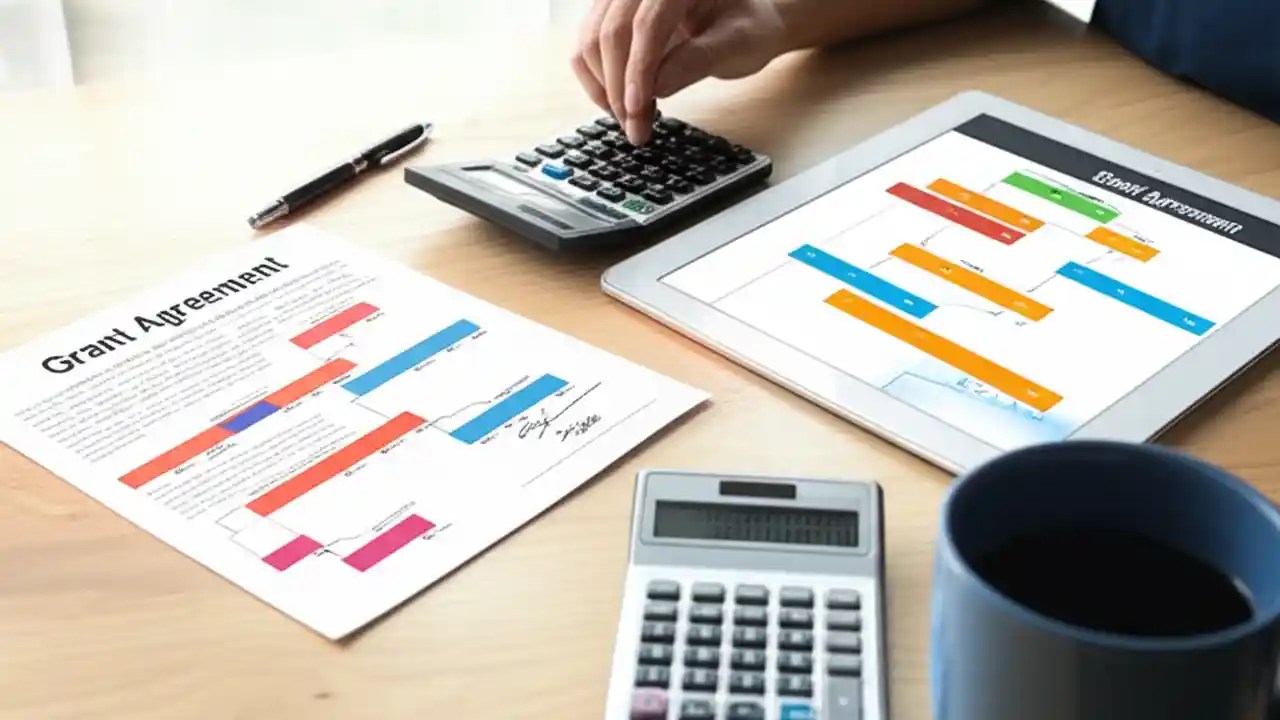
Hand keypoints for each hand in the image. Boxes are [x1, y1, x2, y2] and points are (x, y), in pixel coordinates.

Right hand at [571, 0, 787, 144]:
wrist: (750, 16)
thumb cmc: (750, 26)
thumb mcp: (737, 44)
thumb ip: (697, 61)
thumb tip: (654, 87)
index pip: (648, 23)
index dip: (638, 69)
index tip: (636, 110)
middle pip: (612, 32)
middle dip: (618, 88)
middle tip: (635, 129)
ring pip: (590, 41)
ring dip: (604, 87)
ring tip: (631, 120)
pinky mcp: (610, 13)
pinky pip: (587, 45)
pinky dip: (597, 79)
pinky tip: (620, 103)